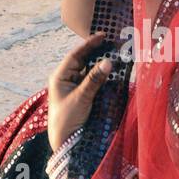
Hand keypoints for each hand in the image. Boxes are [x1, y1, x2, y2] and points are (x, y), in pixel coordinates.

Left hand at [48, 32, 113, 150]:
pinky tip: (115, 72)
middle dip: (98, 52)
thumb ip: (95, 80)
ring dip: (103, 64)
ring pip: (91, 71)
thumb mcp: (81, 98)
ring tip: (118, 54)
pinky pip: (95, 82)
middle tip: (114, 43)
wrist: (65, 143)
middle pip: (84, 61)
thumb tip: (109, 62)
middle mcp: (68, 79)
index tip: (103, 35)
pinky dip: (104, 77)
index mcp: (60, 76)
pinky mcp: (84, 96)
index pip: (76, 55)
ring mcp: (76, 88)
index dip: (90, 44)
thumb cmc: (67, 120)